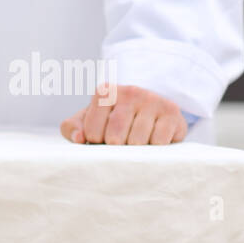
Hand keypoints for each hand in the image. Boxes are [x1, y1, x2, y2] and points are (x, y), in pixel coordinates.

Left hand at [60, 83, 186, 144]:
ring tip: (136, 143)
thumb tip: (78, 138)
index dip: (96, 142)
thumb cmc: (113, 119)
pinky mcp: (171, 112)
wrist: (150, 109)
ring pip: (138, 142)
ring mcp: (152, 100)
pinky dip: (154, 149)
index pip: (92, 131)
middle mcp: (129, 91)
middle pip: (116, 137)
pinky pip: (159, 143)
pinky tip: (152, 141)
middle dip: (116, 148)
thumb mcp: (88, 120)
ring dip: (136, 151)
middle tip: (121, 144)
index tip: (101, 139)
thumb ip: (71, 128)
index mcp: (105, 91)